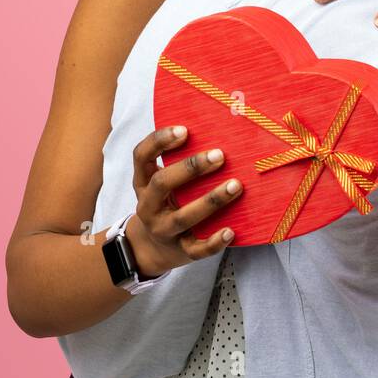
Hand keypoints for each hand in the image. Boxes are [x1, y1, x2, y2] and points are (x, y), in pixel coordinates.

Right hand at [124, 126, 240, 277]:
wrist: (149, 249)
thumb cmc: (164, 203)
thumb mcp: (158, 182)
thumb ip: (175, 161)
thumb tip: (213, 126)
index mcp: (143, 183)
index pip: (141, 156)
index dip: (159, 141)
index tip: (184, 130)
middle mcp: (149, 206)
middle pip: (162, 183)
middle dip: (191, 168)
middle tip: (220, 155)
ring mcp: (164, 230)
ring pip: (184, 217)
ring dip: (211, 201)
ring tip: (235, 186)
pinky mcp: (180, 251)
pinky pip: (197, 249)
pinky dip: (214, 241)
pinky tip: (231, 231)